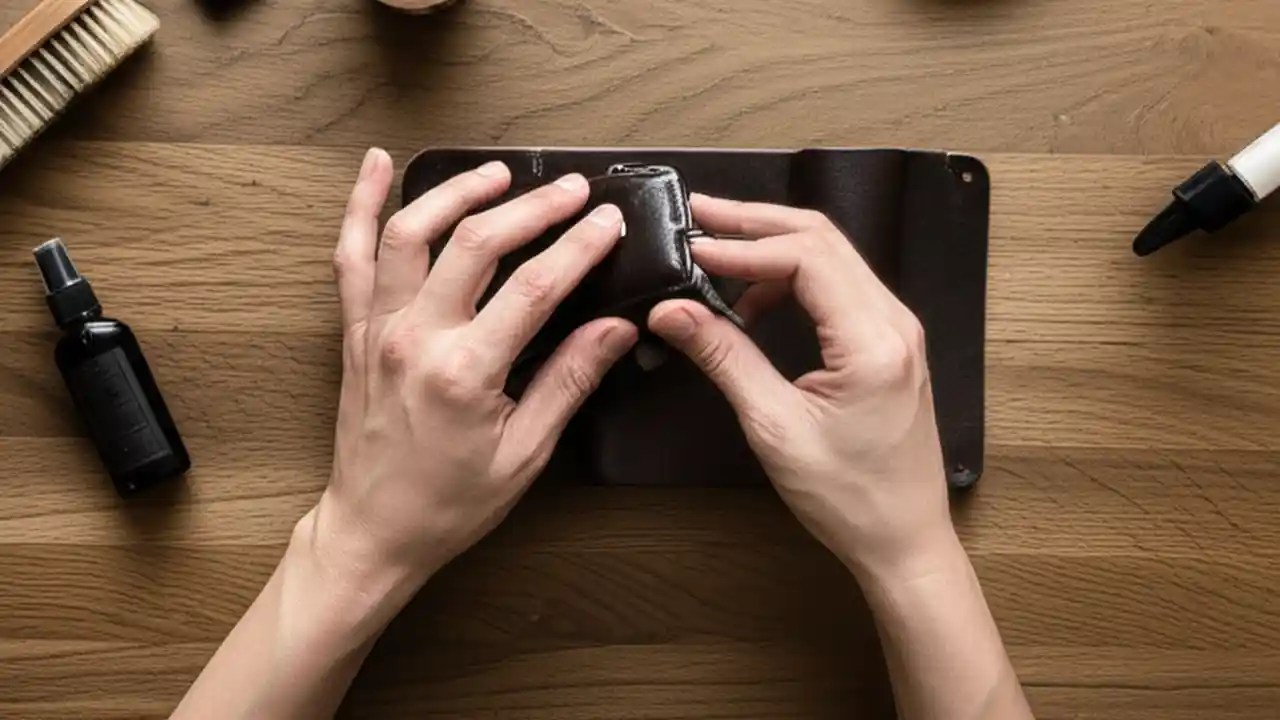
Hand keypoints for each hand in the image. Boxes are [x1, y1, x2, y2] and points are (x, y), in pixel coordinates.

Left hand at [303, 149, 636, 597]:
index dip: (578, 245)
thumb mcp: (526, 453)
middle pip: (475, 243)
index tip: (608, 220)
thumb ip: (569, 381)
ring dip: (454, 191)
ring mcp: (378, 329)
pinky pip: (350, 255)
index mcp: (465, 372)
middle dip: (531, 207)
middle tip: (571, 189)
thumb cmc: (449, 503)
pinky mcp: (356, 331)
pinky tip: (375, 165)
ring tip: (497, 173)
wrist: (373, 531)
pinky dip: (360, 205)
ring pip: (409, 232)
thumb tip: (615, 328)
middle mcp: (415, 339)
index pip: (534, 286)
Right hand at [648, 194, 951, 580]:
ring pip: (832, 257)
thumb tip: (673, 312)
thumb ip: (725, 359)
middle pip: (823, 238)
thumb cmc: (849, 498)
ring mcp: (896, 329)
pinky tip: (753, 299)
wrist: (903, 540)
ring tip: (716, 254)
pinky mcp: (887, 343)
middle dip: (756, 222)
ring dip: (774, 246)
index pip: (806, 257)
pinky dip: (793, 277)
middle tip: (699, 214)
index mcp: (873, 341)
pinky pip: (839, 286)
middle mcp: (894, 322)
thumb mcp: (775, 428)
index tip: (694, 248)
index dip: (744, 245)